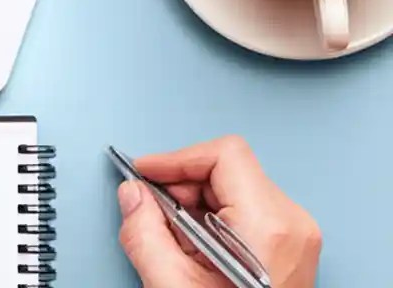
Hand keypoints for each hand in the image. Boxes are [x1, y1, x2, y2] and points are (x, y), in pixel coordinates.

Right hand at [117, 136, 320, 287]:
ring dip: (193, 206)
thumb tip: (133, 195)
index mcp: (268, 226)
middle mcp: (291, 223)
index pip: (224, 154)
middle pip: (226, 170)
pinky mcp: (290, 246)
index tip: (145, 172)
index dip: (177, 158)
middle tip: (151, 213)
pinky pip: (245, 210)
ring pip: (233, 188)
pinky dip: (210, 220)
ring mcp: (295, 235)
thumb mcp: (172, 286)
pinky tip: (194, 251)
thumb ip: (144, 232)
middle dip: (181, 187)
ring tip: (174, 242)